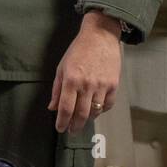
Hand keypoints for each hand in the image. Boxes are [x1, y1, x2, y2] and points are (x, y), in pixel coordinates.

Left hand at [48, 11, 121, 132]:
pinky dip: (101, 110)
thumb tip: (52, 108)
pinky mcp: (114, 84)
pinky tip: (96, 109)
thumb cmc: (78, 50)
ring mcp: (102, 85)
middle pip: (81, 114)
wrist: (100, 36)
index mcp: (71, 79)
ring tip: (82, 120)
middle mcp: (87, 85)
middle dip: (75, 126)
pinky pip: (108, 105)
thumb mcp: (62, 67)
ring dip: (88, 119)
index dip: (62, 122)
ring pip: (95, 112)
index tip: (60, 129)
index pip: (66, 108)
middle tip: (71, 130)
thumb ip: (57, 89)